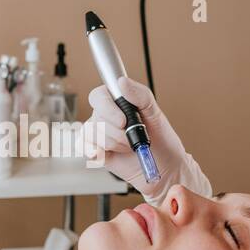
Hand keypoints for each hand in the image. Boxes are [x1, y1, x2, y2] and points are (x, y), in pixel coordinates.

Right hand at [83, 76, 209, 202]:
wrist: (164, 167)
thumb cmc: (161, 139)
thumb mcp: (155, 112)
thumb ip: (140, 94)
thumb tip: (122, 82)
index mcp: (117, 101)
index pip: (98, 96)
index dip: (107, 108)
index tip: (123, 120)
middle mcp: (105, 115)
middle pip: (96, 118)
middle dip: (117, 131)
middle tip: (132, 136)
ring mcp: (99, 133)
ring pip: (93, 135)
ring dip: (115, 143)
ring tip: (129, 146)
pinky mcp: (97, 151)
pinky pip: (86, 148)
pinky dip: (99, 153)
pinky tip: (113, 154)